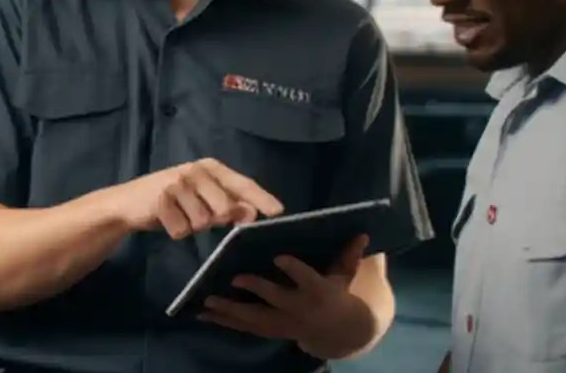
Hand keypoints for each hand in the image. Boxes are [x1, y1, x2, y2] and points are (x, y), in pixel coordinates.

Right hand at [106, 158, 284, 238]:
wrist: (129, 202)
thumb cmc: (174, 200)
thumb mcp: (204, 199)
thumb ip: (229, 203)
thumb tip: (253, 214)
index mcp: (211, 167)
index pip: (243, 183)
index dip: (261, 198)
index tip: (279, 212)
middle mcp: (196, 170)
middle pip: (224, 209)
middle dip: (215, 221)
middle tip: (197, 215)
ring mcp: (178, 182)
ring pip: (202, 222)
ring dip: (192, 226)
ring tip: (180, 215)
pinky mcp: (161, 198)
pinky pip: (181, 230)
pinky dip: (176, 231)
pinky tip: (167, 220)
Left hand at [199, 234, 375, 359]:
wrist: (337, 331)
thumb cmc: (336, 293)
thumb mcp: (344, 275)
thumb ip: (349, 255)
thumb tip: (362, 233)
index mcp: (317, 292)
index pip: (306, 279)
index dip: (293, 270)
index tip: (278, 257)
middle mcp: (298, 309)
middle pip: (276, 300)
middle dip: (256, 290)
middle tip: (234, 278)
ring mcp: (283, 323)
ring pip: (255, 318)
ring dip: (230, 311)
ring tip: (207, 301)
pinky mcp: (270, 331)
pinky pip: (246, 328)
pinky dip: (224, 322)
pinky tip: (204, 314)